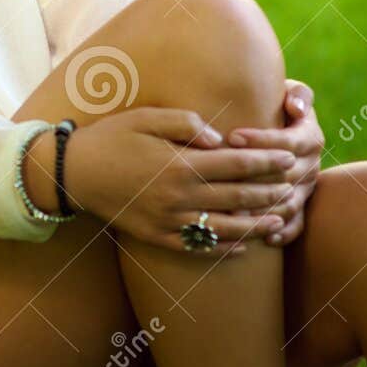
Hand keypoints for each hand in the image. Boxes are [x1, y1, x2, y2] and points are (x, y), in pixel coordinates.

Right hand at [60, 105, 298, 254]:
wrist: (72, 173)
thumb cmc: (110, 138)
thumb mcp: (145, 117)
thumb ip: (187, 123)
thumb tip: (222, 139)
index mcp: (180, 165)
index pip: (237, 164)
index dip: (266, 162)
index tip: (288, 158)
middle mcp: (179, 197)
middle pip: (238, 197)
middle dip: (270, 192)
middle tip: (294, 186)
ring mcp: (169, 221)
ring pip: (225, 228)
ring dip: (256, 224)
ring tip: (279, 218)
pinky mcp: (157, 236)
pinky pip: (198, 248)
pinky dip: (224, 249)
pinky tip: (243, 248)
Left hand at [223, 79, 322, 246]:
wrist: (279, 126)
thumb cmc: (276, 105)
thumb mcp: (289, 93)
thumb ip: (297, 94)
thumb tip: (296, 106)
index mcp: (310, 137)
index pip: (290, 141)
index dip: (263, 139)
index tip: (233, 135)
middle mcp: (311, 164)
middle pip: (287, 175)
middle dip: (256, 175)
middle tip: (223, 175)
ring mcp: (306, 188)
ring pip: (290, 202)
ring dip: (265, 207)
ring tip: (236, 209)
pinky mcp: (300, 207)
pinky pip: (297, 224)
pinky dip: (284, 233)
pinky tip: (265, 239)